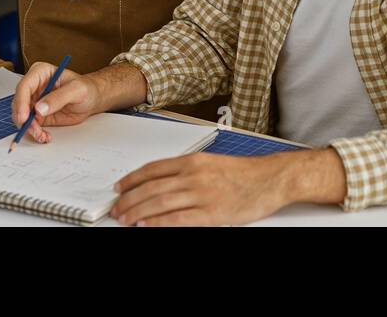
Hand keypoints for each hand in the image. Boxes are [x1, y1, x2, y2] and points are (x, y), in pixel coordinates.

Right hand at [9, 61, 102, 143]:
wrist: (92, 99)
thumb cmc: (87, 89)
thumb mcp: (77, 90)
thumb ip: (59, 97)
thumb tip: (40, 108)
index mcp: (40, 73)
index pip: (24, 87)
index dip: (21, 103)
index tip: (24, 117)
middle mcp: (34, 87)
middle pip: (19, 104)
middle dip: (24, 120)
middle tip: (35, 130)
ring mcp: (34, 101)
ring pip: (21, 117)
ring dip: (29, 129)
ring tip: (42, 135)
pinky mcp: (37, 114)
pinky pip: (29, 125)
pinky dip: (35, 133)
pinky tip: (44, 136)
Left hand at [109, 153, 291, 225]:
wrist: (271, 179)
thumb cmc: (244, 173)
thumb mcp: (211, 163)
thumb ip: (187, 171)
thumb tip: (161, 183)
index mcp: (192, 161)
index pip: (153, 169)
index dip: (132, 179)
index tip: (119, 188)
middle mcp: (194, 175)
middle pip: (151, 187)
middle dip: (129, 199)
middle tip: (116, 208)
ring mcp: (202, 194)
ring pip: (159, 202)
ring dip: (137, 211)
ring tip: (124, 219)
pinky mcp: (211, 213)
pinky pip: (177, 219)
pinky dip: (158, 222)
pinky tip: (146, 225)